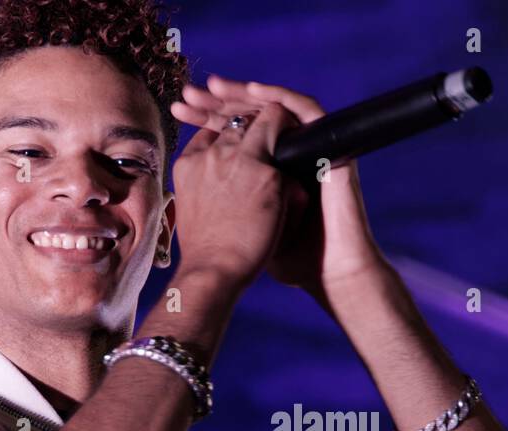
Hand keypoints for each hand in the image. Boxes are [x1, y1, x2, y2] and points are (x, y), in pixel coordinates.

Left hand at [170, 75, 389, 301]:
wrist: (326, 267)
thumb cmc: (287, 254)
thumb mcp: (247, 219)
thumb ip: (227, 191)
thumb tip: (196, 166)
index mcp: (263, 169)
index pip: (234, 131)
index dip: (207, 117)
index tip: (179, 110)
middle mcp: (286, 153)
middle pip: (248, 114)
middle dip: (215, 103)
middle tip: (188, 95)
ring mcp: (308, 146)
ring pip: (273, 104)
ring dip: (242, 94)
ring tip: (213, 87)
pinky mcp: (327, 144)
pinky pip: (304, 108)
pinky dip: (278, 96)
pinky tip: (254, 90)